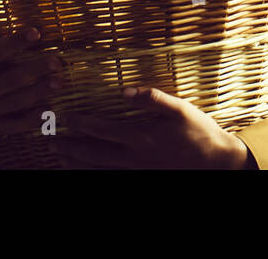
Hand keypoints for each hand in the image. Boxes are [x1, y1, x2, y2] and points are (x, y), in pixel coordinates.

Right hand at [0, 15, 62, 137]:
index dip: (15, 43)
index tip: (36, 32)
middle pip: (10, 80)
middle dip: (36, 70)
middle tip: (57, 62)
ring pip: (15, 103)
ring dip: (39, 93)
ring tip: (60, 82)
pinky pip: (12, 126)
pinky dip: (32, 120)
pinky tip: (49, 111)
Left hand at [53, 87, 250, 168]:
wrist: (218, 164)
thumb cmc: (200, 132)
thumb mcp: (181, 109)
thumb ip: (153, 98)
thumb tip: (125, 90)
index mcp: (142, 138)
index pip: (103, 130)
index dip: (82, 124)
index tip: (65, 117)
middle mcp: (135, 158)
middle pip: (94, 154)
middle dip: (70, 147)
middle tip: (49, 140)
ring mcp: (138, 171)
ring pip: (99, 169)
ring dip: (77, 163)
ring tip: (58, 157)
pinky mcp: (143, 177)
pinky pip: (112, 177)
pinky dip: (94, 174)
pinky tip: (84, 170)